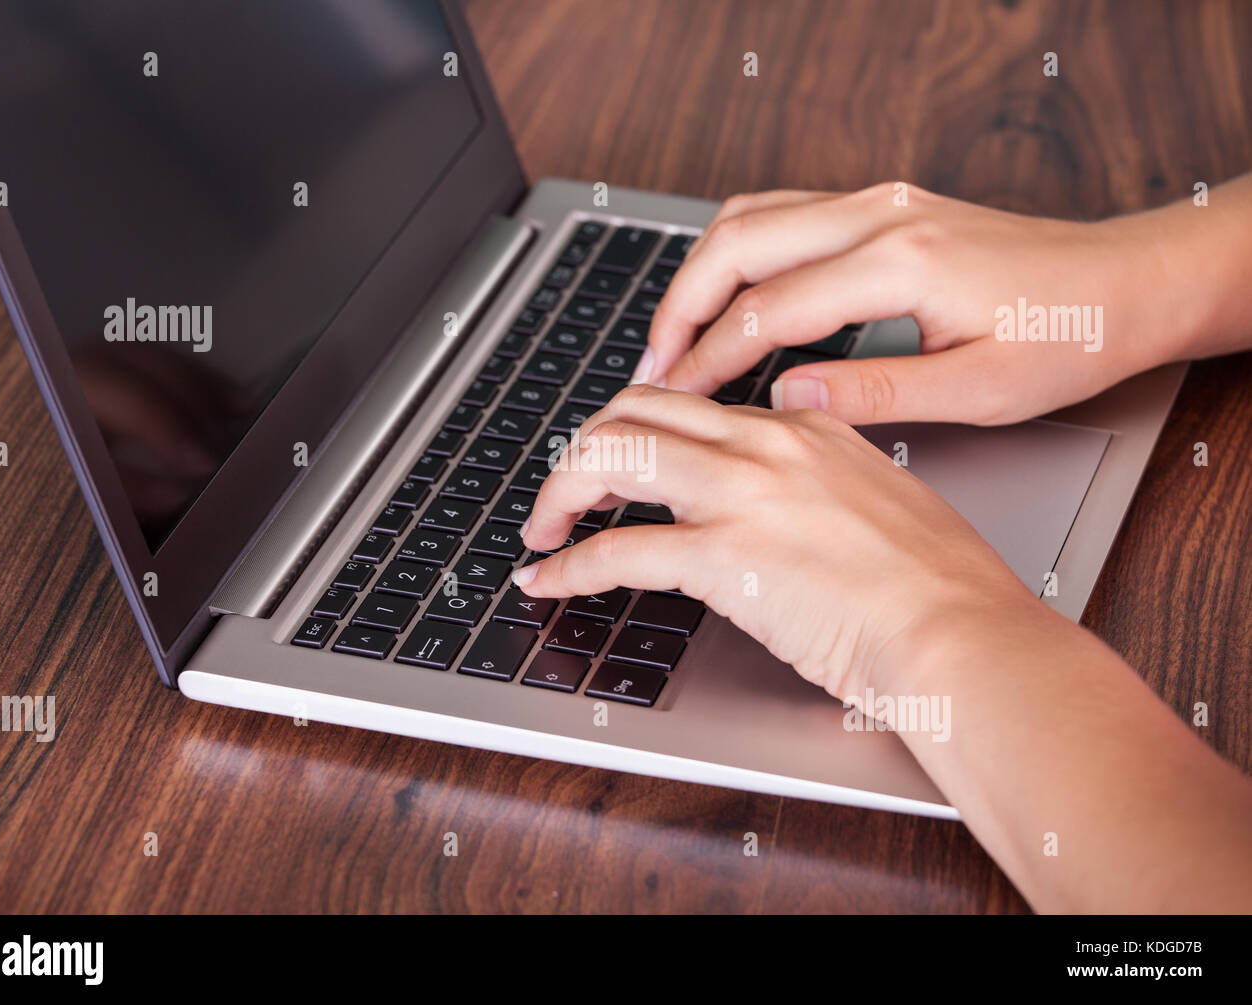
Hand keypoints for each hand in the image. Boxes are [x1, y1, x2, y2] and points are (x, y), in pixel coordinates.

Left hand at [515, 384, 1040, 698]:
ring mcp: (742, 494)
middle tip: (566, 495)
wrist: (963, 635)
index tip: (618, 466)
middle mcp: (766, 446)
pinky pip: (616, 549)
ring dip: (559, 494)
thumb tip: (769, 518)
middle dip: (583, 450)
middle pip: (635, 411)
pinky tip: (550, 582)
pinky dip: (568, 566)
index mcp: (805, 429)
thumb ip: (814, 495)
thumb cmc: (939, 592)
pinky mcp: (724, 556)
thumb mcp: (877, 510)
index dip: (637, 432)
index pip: (692, 406)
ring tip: (542, 531)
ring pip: (609, 457)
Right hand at [636, 183, 1200, 424]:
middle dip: (678, 307)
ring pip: (750, 217)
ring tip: (674, 337)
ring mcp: (878, 201)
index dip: (706, 358)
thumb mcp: (975, 390)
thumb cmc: (1066, 338)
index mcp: (898, 264)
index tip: (671, 399)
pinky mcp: (883, 206)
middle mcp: (879, 216)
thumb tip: (785, 403)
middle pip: (736, 244)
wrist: (1125, 284)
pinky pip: (781, 214)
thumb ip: (871, 395)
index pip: (765, 311)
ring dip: (700, 275)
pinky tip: (727, 298)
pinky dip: (737, 254)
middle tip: (650, 369)